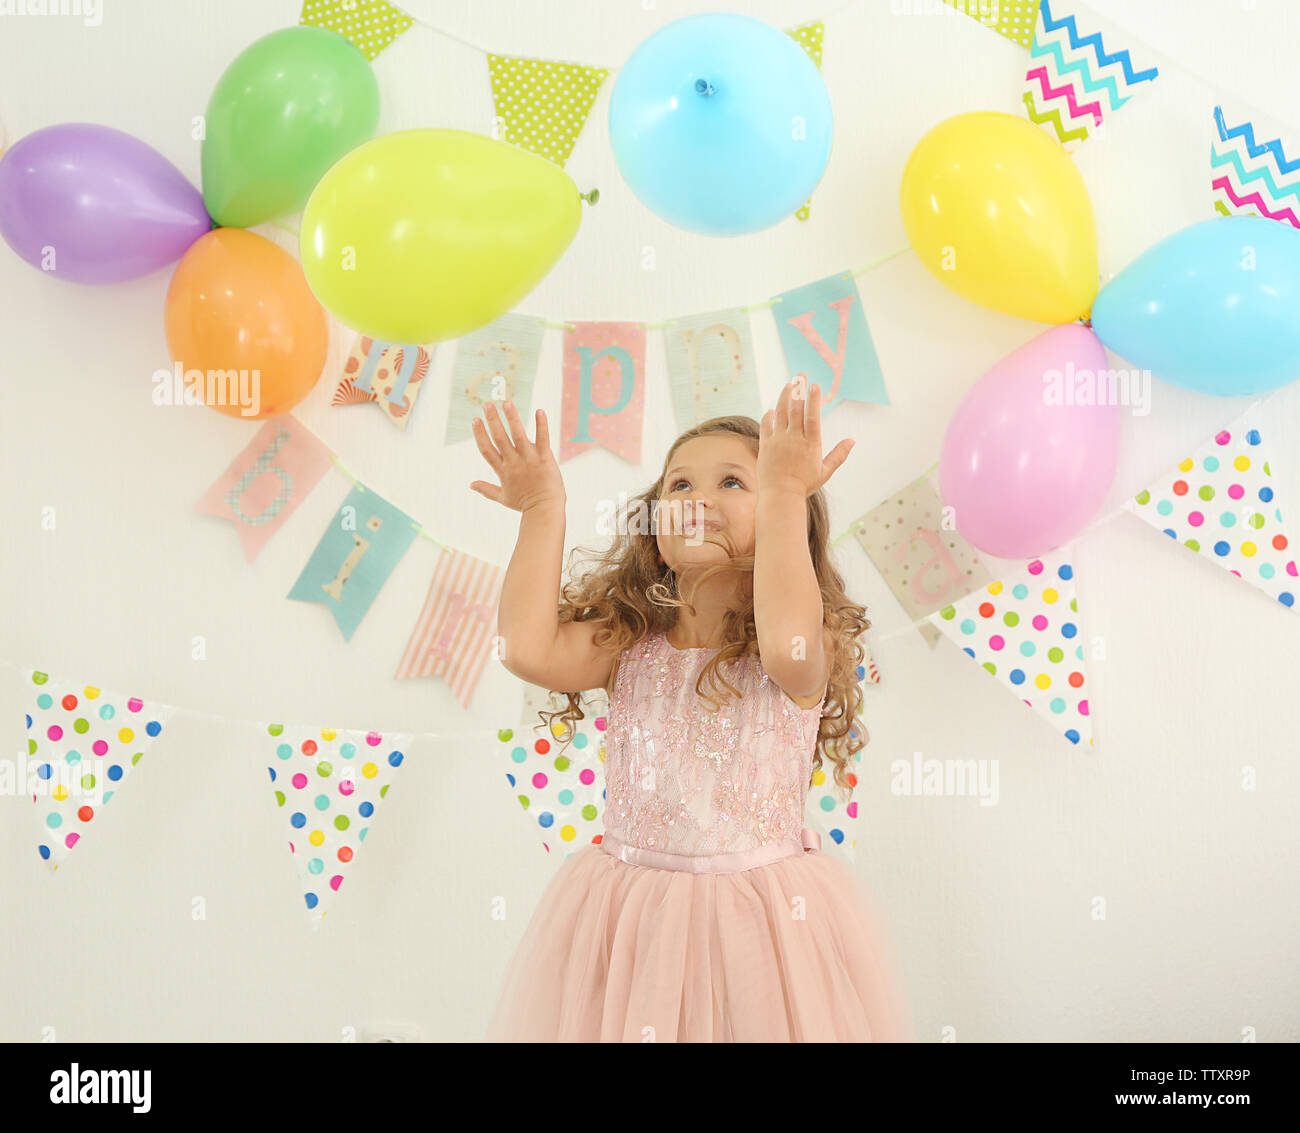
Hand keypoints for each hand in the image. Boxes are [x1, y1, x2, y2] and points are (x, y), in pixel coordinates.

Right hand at [470, 401, 565, 512]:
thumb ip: (486, 489)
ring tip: (507, 403)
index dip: (479, 434)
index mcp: (502, 470)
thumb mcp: (502, 497)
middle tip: (487, 404)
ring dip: (512, 418)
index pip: (486, 449)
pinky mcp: (545, 458)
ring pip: (519, 435)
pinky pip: (543, 438)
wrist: (544, 510)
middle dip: (492, 420)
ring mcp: (529, 459)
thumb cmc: (524, 504)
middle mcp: (514, 463)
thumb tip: (470, 485)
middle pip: (499, 438)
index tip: (475, 420)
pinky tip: (539, 411)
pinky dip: (541, 425)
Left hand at [758, 380, 853, 495]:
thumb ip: (839, 454)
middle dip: (798, 389)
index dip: (813, 400)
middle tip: (800, 375)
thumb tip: (852, 441)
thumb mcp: (825, 471)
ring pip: (780, 412)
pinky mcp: (765, 445)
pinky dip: (769, 415)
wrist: (780, 496)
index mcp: (810, 444)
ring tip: (788, 384)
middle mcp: (793, 439)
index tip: (815, 385)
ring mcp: (778, 441)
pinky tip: (773, 409)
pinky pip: (766, 425)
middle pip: (795, 409)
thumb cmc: (804, 485)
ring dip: (784, 396)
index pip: (813, 416)